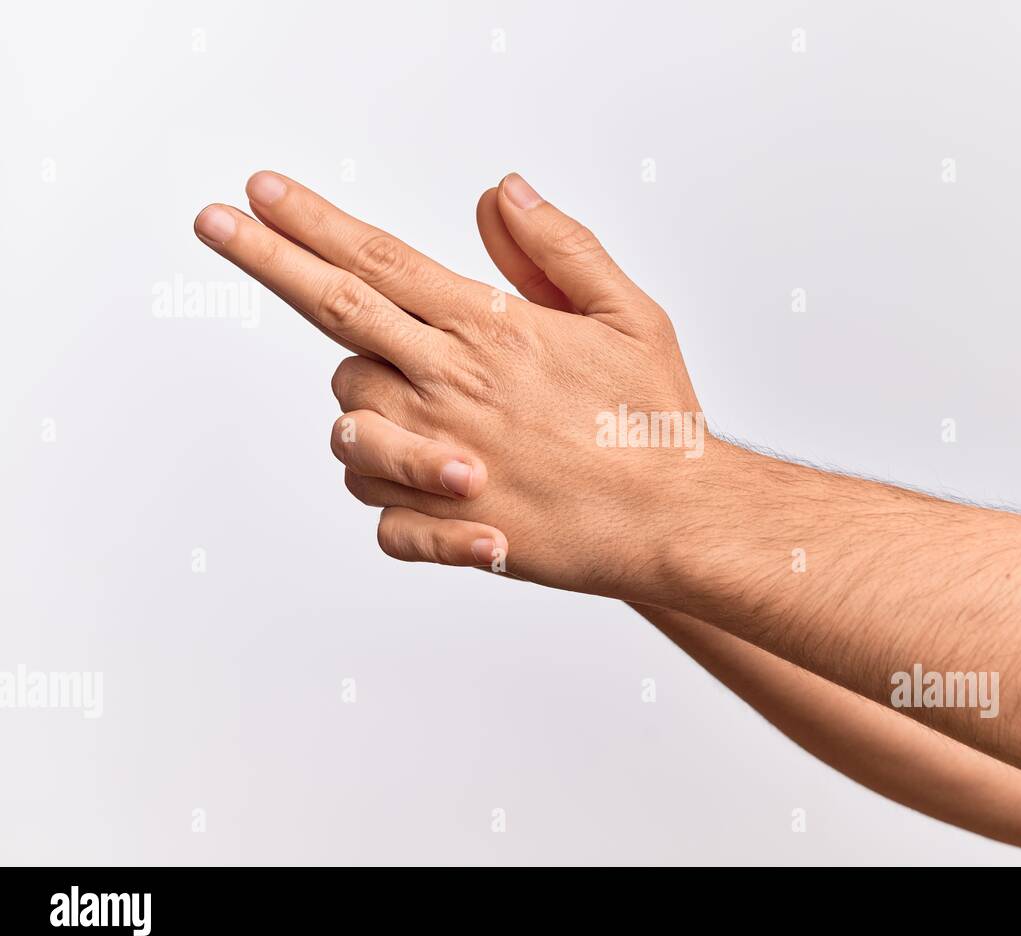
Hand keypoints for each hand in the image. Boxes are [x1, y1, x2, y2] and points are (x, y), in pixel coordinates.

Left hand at [194, 172, 706, 596]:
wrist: (675, 522)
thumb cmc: (655, 423)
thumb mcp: (628, 314)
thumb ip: (559, 248)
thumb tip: (503, 192)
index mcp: (491, 330)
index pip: (380, 259)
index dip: (312, 221)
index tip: (261, 191)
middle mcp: (451, 386)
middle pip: (336, 312)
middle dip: (268, 260)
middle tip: (214, 224)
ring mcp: (440, 458)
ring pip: (347, 421)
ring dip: (361, 411)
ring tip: (407, 419)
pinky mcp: (446, 527)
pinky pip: (377, 511)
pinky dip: (392, 500)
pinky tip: (433, 494)